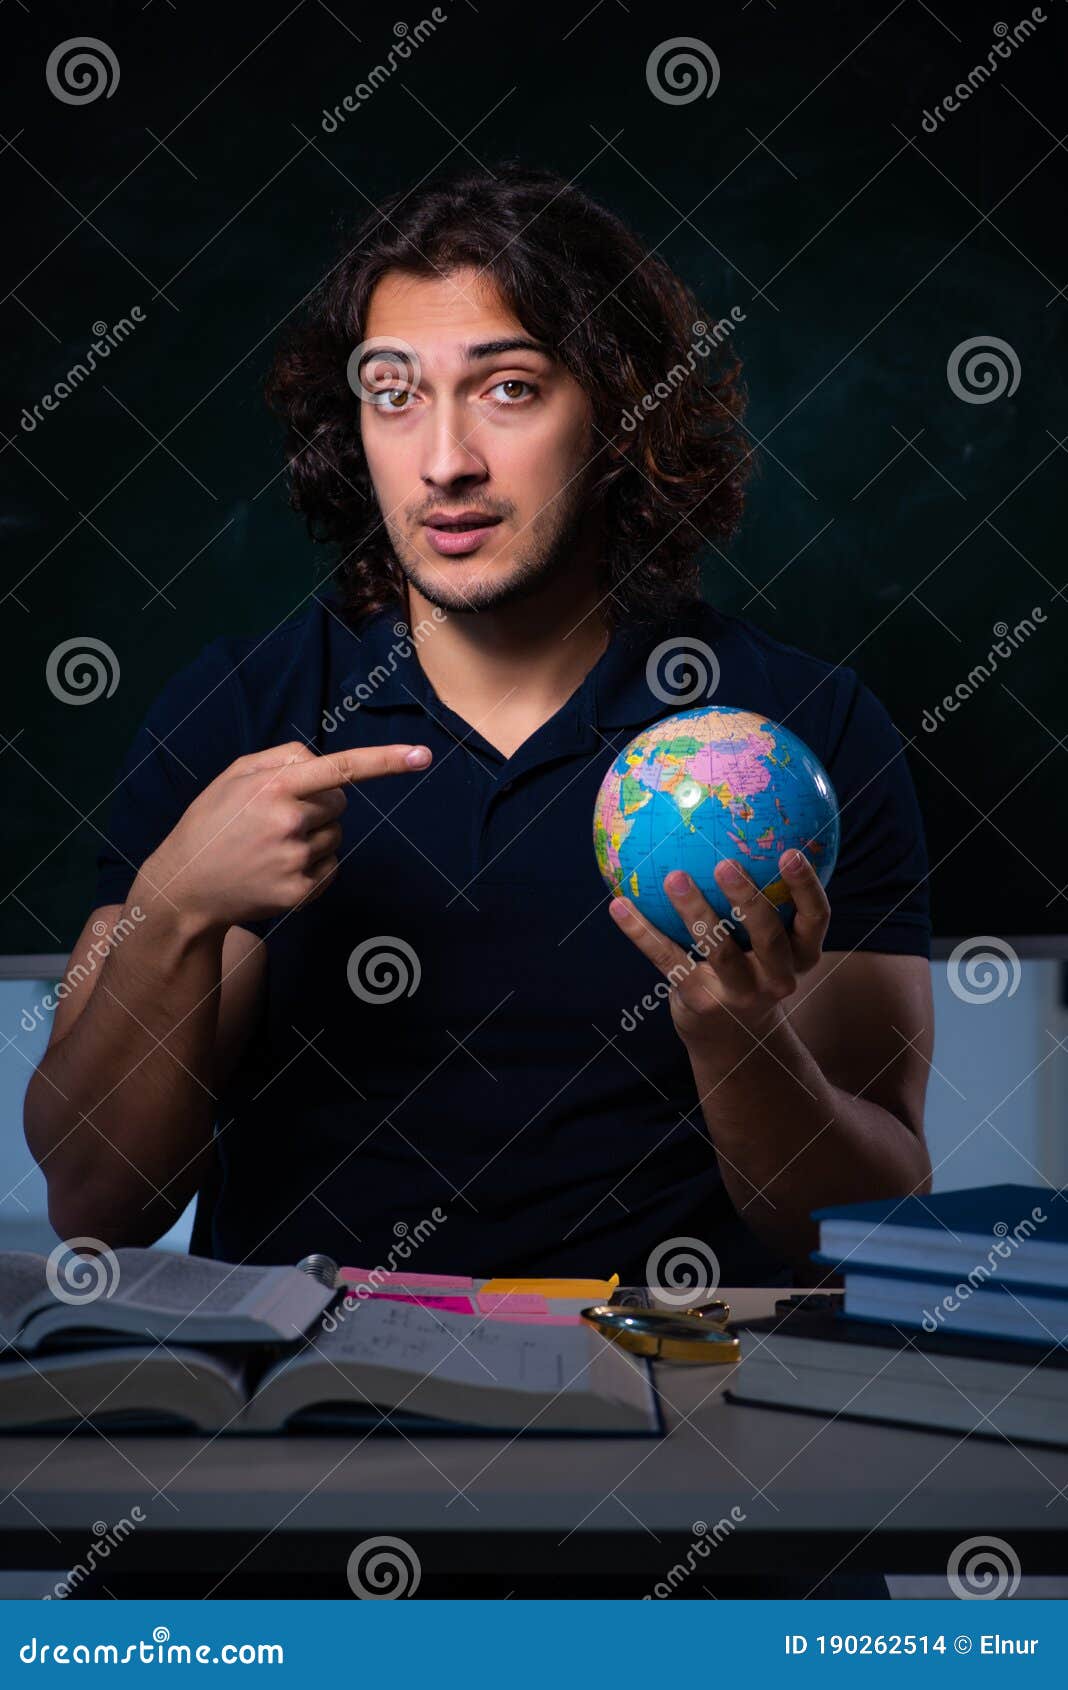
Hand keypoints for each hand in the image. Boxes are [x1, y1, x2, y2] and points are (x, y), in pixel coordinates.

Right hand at [141, 739, 432, 931]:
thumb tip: (324, 761)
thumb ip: (282, 759)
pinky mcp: (301, 892)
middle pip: (340, 803)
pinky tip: (277, 867)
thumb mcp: (234, 776)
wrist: (185, 888)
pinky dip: (314, 865)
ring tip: (271, 845)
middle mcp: (288, 822)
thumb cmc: (212, 823)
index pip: (340, 768)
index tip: (422, 755)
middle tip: (277, 818)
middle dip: (320, 804)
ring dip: (315, 836)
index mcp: (273, 787)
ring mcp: (296, 860)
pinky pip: (332, 866)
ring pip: (337, 836)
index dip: (385, 760)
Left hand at [607, 848, 829, 1047]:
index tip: (791, 851)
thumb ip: (768, 898)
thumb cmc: (752, 969)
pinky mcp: (701, 1002)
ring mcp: (739, 993)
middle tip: (727, 864)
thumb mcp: (770, 943)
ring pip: (719, 949)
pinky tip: (618, 905)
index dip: (806, 887)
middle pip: (769, 935)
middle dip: (749, 899)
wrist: (734, 1040)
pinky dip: (642, 932)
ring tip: (674, 877)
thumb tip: (747, 822)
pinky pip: (669, 960)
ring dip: (695, 911)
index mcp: (801, 954)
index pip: (816, 918)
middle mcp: (777, 977)